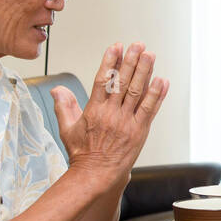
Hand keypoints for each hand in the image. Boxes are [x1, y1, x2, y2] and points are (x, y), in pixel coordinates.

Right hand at [50, 42, 169, 192]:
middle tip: (138, 45)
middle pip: (122, 82)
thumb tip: (57, 89)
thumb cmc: (82, 153)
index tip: (116, 47)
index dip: (110, 62)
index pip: (102, 80)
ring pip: (137, 92)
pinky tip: (162, 81)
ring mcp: (126, 122)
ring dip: (145, 72)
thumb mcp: (66, 128)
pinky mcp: (139, 131)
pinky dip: (157, 95)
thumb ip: (63, 106)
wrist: (96, 175)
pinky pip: (150, 110)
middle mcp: (111, 114)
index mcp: (94, 110)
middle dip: (131, 61)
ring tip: (150, 55)